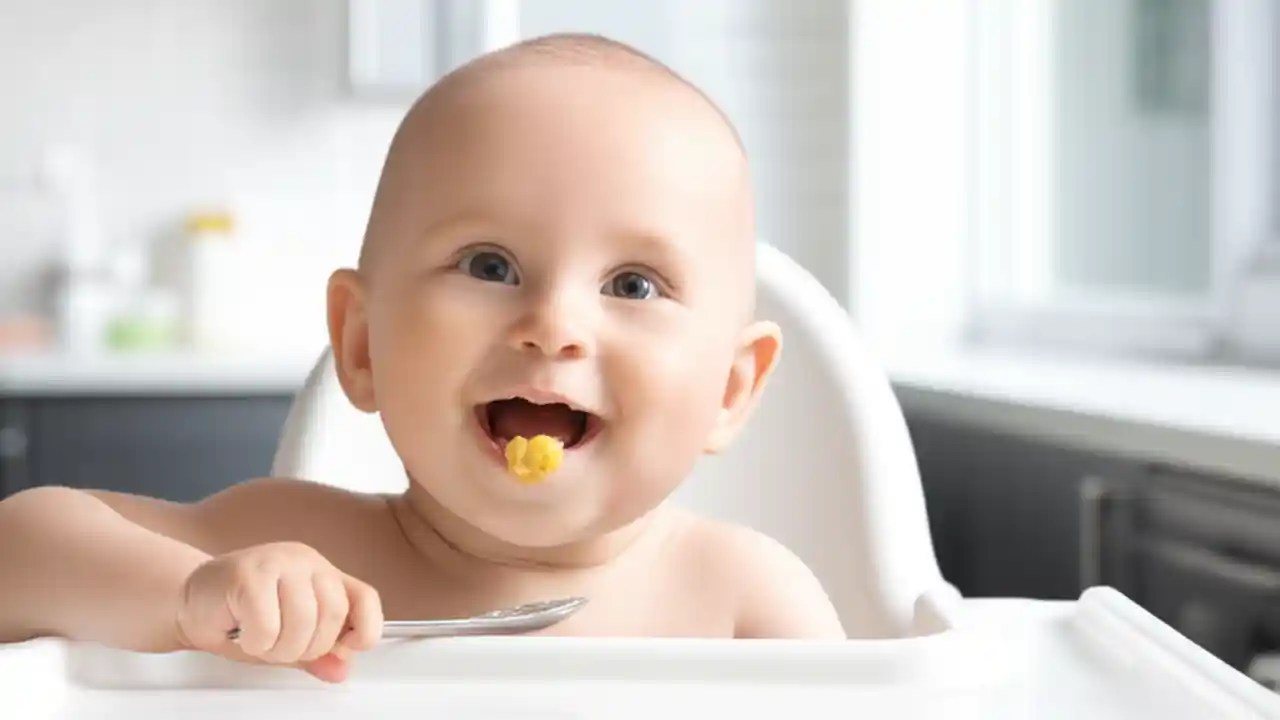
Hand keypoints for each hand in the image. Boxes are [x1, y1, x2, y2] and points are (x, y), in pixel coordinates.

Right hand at [176, 542, 382, 681]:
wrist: (191, 601)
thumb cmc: (239, 616)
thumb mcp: (287, 638)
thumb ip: (317, 653)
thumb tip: (342, 669)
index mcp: (323, 573)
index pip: (365, 597)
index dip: (364, 629)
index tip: (344, 649)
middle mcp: (307, 561)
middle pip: (334, 613)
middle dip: (308, 647)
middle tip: (281, 647)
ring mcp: (279, 562)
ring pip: (303, 620)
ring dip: (280, 648)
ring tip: (262, 641)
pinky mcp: (249, 573)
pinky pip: (268, 625)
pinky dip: (256, 643)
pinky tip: (244, 633)